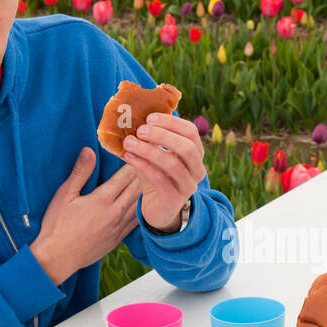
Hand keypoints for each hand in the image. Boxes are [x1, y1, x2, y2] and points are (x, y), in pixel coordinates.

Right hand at [30, 146, 140, 284]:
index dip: (132, 161)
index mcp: (102, 199)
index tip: (137, 151)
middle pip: (137, 188)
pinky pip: (137, 220)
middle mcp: (115, 212)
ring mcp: (119, 227)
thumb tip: (89, 150)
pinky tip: (145, 203)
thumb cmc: (57, 225)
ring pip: (140, 204)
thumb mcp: (64, 195)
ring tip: (153, 178)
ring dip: (146, 190)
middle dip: (144, 173)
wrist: (58, 257)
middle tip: (150, 160)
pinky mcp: (119, 238)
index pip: (125, 175)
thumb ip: (80, 172)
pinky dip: (143, 209)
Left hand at [120, 112, 206, 229]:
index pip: (191, 132)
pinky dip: (143, 165)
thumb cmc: (157, 177)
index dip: (171, 122)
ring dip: (148, 150)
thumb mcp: (156, 155)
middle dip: (161, 135)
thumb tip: (132, 116)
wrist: (159, 210)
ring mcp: (188, 186)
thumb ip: (151, 139)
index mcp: (196, 155)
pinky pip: (160, 178)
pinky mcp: (174, 199)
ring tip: (129, 142)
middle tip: (140, 130)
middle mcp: (197, 170)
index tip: (149, 117)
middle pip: (186, 147)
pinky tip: (129, 157)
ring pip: (172, 163)